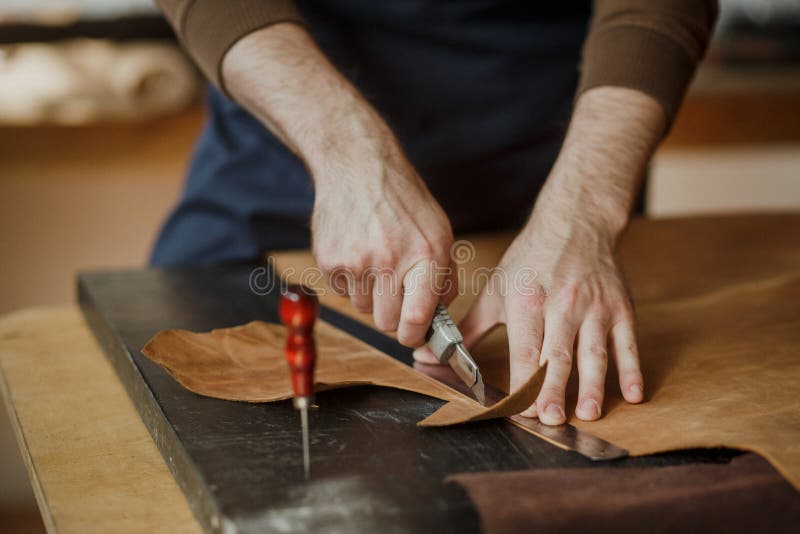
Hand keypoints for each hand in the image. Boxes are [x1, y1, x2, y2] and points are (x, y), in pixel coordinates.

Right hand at [312, 142, 455, 346]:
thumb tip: (441, 317)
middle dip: (393, 314)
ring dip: (371, 295)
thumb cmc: (403, 201)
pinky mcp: (329, 261)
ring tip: (376, 260)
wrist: (358, 167)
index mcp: (425, 255)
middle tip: (395, 292)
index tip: (415, 334)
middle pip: (387, 322)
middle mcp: (389, 261)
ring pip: (363, 309)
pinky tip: (357, 251)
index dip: (415, 335)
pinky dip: (351, 280)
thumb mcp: (440, 232)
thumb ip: (445, 277)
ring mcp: (355, 262)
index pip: (417, 318)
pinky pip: (343, 292)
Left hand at [453, 202, 643, 424]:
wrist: (576, 222)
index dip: (524, 381)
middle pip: (558, 354)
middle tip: (553, 420)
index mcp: (527, 301)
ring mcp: (594, 307)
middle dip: (554, 389)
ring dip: (593, 385)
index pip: (525, 348)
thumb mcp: (495, 290)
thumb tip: (427, 355)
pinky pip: (627, 342)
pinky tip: (635, 395)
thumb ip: (467, 328)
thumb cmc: (531, 259)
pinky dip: (633, 369)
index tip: (521, 410)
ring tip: (588, 414)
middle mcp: (561, 305)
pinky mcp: (620, 308)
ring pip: (594, 352)